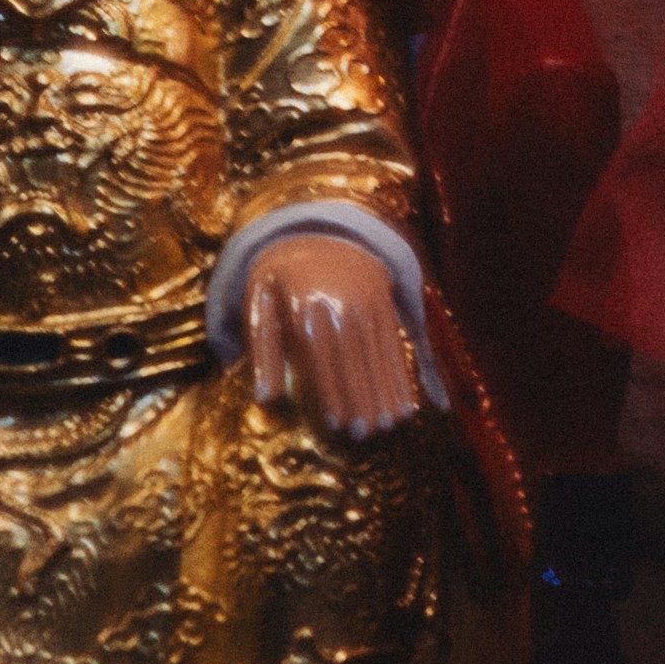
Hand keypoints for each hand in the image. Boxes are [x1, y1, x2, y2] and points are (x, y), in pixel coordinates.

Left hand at [241, 228, 426, 440]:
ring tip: (391, 424)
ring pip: (380, 353)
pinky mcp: (385, 300)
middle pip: (356, 360)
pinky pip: (395, 341)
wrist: (314, 229)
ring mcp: (368, 300)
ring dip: (387, 391)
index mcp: (307, 309)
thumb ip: (262, 351)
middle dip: (363, 399)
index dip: (333, 394)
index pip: (323, 361)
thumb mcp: (258, 304)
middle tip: (368, 434)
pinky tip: (406, 399)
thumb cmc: (278, 279)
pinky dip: (403, 372)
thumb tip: (266, 400)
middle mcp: (342, 305)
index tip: (339, 427)